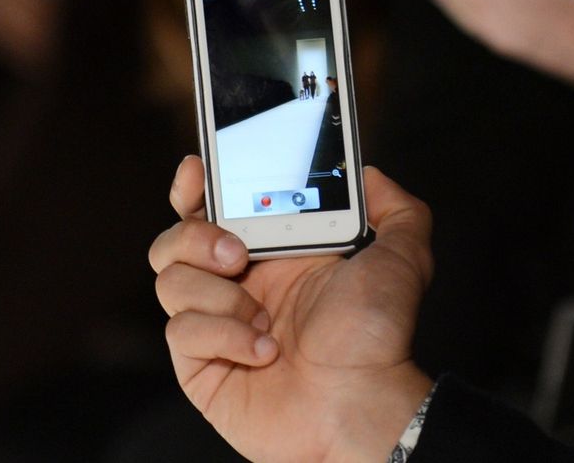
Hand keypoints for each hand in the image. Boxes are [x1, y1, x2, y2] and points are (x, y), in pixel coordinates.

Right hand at [150, 155, 435, 462]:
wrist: (360, 404)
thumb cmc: (379, 339)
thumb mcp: (403, 256)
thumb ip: (396, 207)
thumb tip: (369, 175)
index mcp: (276, 255)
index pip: (216, 209)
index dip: (196, 186)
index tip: (197, 170)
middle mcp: (241, 287)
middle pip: (176, 239)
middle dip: (196, 234)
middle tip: (239, 254)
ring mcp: (217, 325)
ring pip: (170, 280)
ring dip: (217, 294)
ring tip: (261, 316)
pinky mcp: (201, 366)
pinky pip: (182, 331)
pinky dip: (223, 335)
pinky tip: (263, 351)